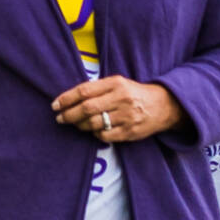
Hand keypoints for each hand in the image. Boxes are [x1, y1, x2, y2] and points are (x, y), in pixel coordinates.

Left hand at [52, 76, 183, 142]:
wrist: (163, 106)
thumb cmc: (134, 93)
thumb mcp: (118, 83)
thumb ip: (96, 88)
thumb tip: (69, 99)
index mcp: (116, 83)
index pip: (84, 91)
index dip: (66, 99)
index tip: (55, 105)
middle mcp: (121, 99)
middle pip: (86, 108)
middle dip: (68, 114)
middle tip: (60, 118)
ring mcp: (126, 116)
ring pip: (93, 123)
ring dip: (79, 125)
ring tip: (75, 124)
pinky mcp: (130, 132)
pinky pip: (104, 135)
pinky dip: (95, 134)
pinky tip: (93, 130)